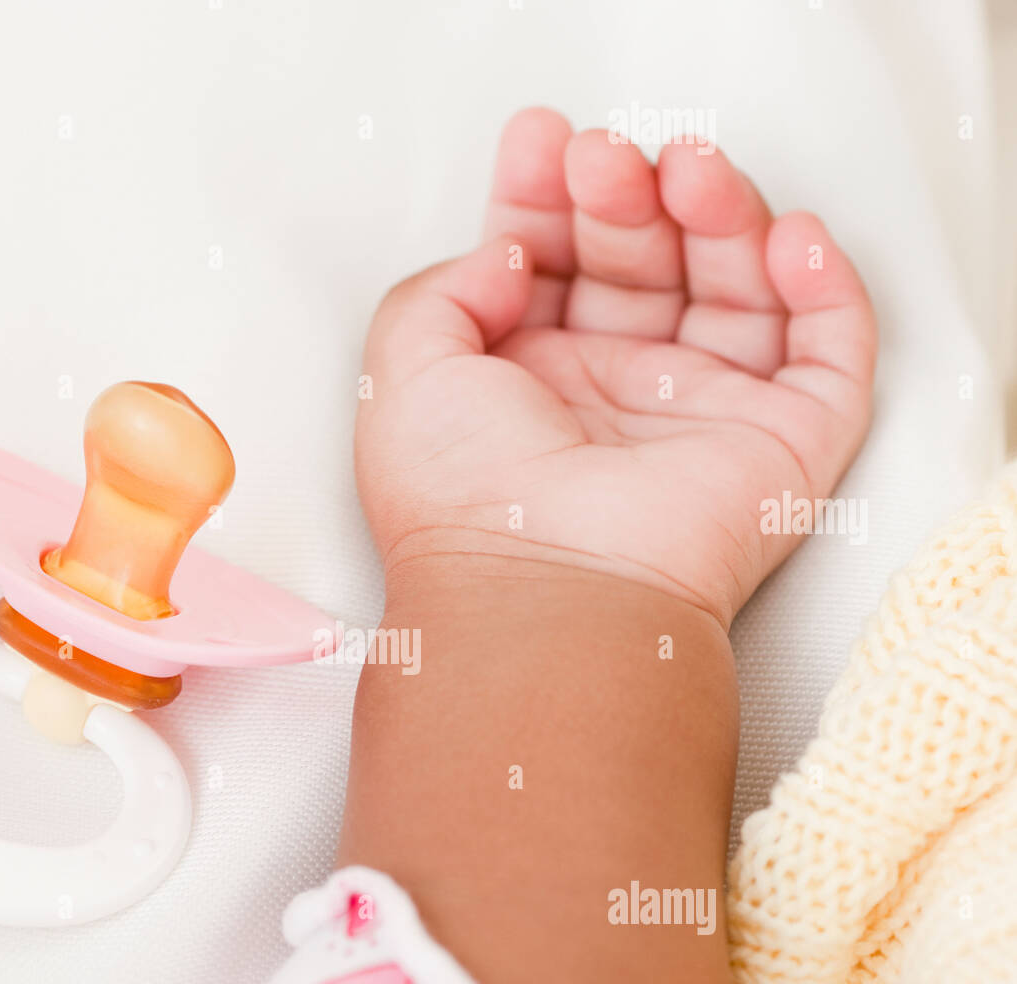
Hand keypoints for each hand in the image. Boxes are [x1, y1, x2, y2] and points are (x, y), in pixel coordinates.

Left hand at [355, 108, 876, 627]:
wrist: (539, 594)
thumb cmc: (461, 501)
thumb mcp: (401, 371)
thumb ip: (441, 288)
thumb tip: (508, 253)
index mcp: (531, 383)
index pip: (556, 265)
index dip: (549, 198)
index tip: (538, 142)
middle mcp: (615, 396)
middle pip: (644, 263)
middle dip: (625, 195)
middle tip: (604, 157)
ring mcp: (701, 419)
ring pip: (737, 289)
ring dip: (721, 214)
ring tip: (687, 170)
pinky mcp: (783, 446)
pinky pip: (829, 353)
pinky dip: (825, 288)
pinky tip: (787, 240)